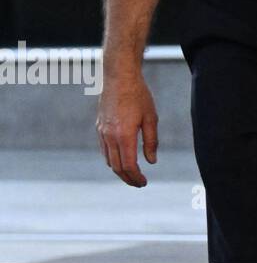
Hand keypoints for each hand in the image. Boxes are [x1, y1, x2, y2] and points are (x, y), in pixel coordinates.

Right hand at [96, 71, 158, 187]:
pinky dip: (112, 159)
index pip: (129, 165)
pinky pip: (104, 150)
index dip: (136, 177)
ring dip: (119, 170)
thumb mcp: (151, 118)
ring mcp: (102, 133)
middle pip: (117, 167)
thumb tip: (151, 161)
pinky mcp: (99, 128)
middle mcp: (110, 137)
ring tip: (131, 174)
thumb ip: (151, 141)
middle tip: (138, 183)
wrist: (119, 78)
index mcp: (124, 136)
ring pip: (109, 160)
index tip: (144, 183)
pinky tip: (121, 159)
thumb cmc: (139, 96)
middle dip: (128, 178)